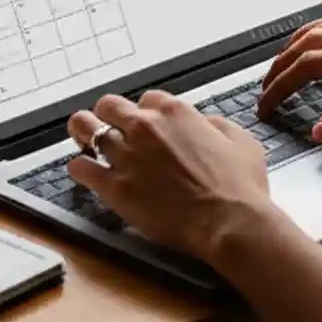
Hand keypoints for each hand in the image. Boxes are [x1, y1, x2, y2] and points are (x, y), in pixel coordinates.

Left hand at [66, 91, 276, 262]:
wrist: (229, 222)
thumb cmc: (240, 187)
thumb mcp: (241, 142)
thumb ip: (216, 126)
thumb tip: (203, 124)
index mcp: (175, 112)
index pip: (147, 99)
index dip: (146, 113)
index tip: (147, 126)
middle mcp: (145, 127)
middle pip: (108, 106)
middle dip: (107, 115)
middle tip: (108, 128)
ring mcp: (125, 156)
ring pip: (85, 129)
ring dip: (83, 133)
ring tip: (84, 141)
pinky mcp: (113, 186)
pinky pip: (80, 167)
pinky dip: (80, 167)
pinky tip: (84, 171)